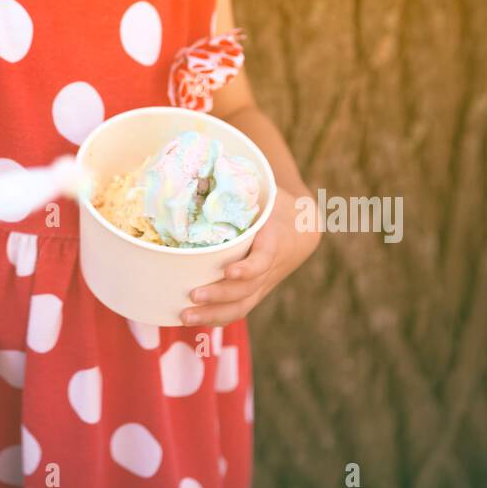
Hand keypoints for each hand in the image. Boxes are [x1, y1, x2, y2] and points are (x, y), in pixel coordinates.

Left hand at [179, 187, 319, 326]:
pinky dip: (216, 316)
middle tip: (192, 293)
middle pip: (247, 288)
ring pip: (242, 305)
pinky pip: (239, 309)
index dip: (248, 268)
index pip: (264, 259)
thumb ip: (238, 186)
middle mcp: (269, 267)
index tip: (230, 271)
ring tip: (185, 316)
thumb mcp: (264, 191)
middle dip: (219, 294)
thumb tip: (199, 167)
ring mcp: (263, 283)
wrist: (303, 226)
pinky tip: (192, 319)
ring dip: (213, 314)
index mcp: (273, 240)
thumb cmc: (275, 203)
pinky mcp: (256, 291)